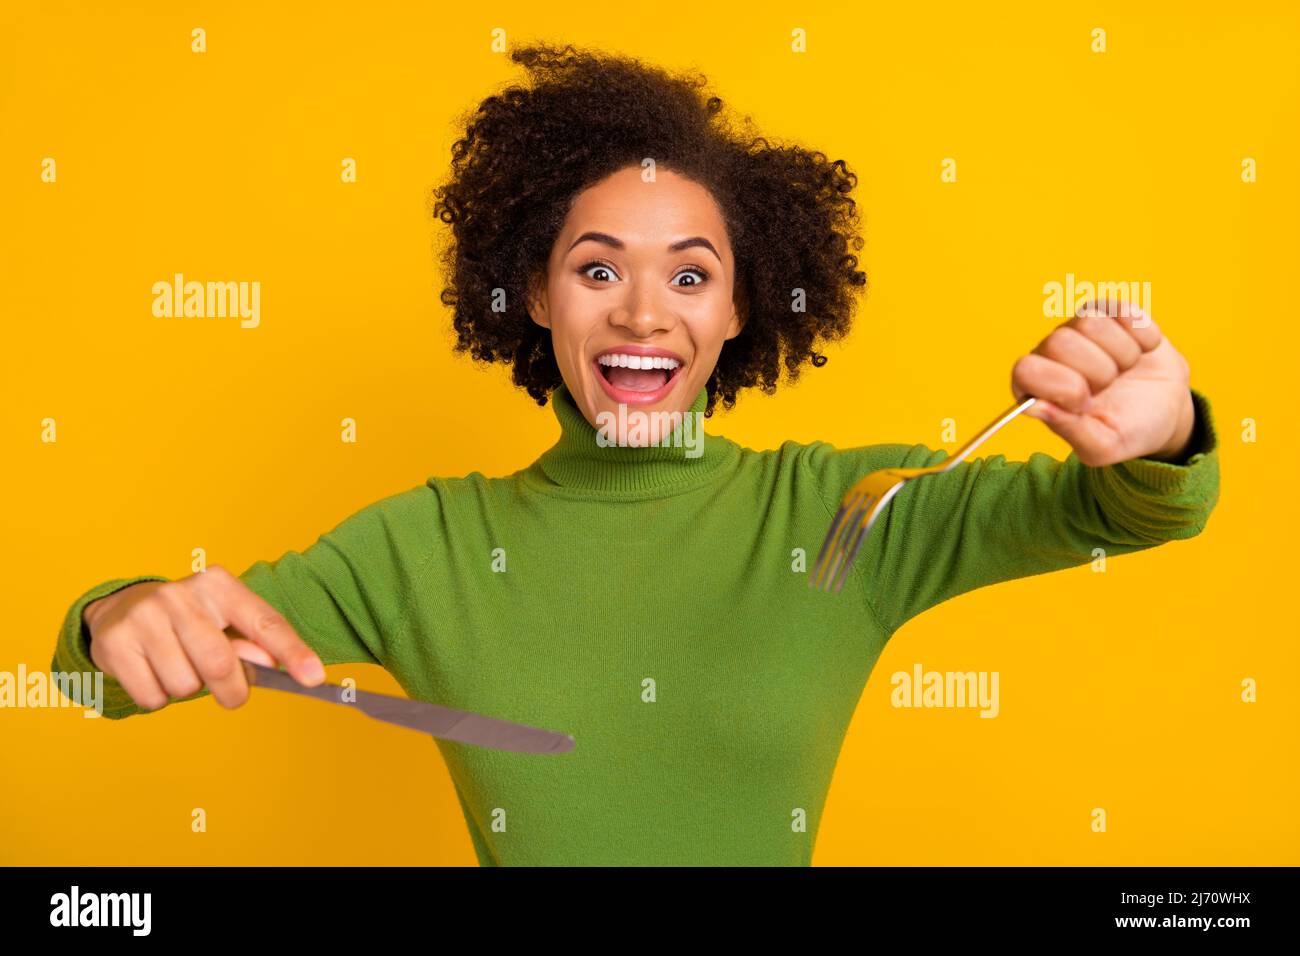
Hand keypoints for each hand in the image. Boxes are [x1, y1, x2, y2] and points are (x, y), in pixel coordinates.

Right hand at [82, 565, 325, 711]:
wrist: (121, 608)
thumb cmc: (190, 619)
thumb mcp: (225, 620)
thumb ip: (254, 641)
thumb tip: (271, 663)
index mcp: (217, 584)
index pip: (263, 622)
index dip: (291, 651)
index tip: (314, 677)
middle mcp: (179, 594)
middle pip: (220, 664)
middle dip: (233, 691)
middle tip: (232, 694)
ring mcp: (144, 617)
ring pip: (185, 685)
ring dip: (191, 691)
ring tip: (181, 667)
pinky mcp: (115, 643)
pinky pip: (153, 697)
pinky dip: (160, 698)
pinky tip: (154, 672)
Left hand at [1010, 297, 1195, 466]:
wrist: (1166, 409)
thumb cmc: (1128, 430)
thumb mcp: (1103, 446)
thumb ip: (1069, 430)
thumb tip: (1035, 406)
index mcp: (1035, 389)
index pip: (1026, 370)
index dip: (1063, 387)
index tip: (1086, 404)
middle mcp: (1049, 354)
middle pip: (1060, 342)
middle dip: (1098, 371)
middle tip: (1108, 387)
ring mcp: (1078, 328)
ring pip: (1091, 321)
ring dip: (1122, 353)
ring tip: (1124, 370)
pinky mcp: (1109, 311)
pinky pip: (1123, 309)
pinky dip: (1143, 335)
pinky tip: (1142, 351)